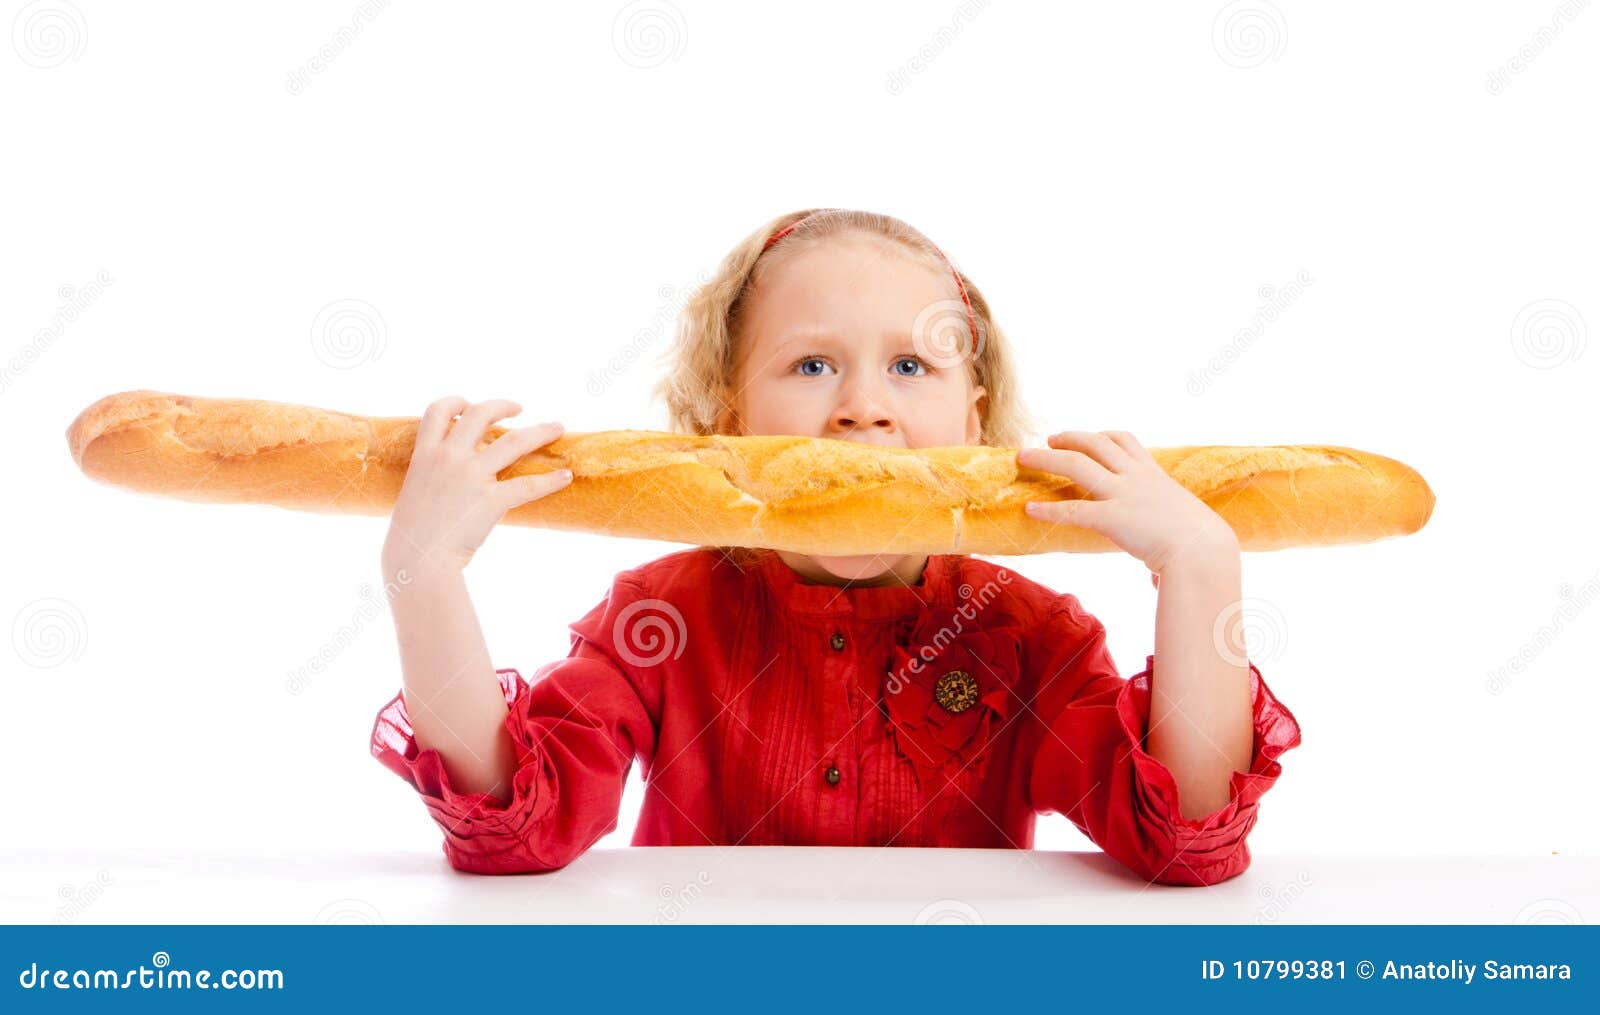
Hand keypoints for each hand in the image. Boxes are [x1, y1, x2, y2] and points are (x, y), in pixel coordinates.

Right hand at [381, 396, 571, 576]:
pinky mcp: (491, 500)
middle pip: (481, 414)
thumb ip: (435, 474)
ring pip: (514, 442)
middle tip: (520, 408)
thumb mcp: (417, 490)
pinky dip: (550, 480)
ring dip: (539, 431)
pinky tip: (565, 476)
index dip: (455, 402)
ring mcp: (471, 477)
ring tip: (556, 428)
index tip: (469, 403)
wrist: (418, 558)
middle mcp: (449, 458)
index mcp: (425, 453)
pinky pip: (528, 486)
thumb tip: (457, 472)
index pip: (438, 411)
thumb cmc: (413, 533)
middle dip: (502, 405)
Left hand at [1018, 430, 1237, 573]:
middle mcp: (1136, 477)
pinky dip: (1048, 509)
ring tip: (1024, 457)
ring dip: (1046, 458)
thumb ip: (1165, 531)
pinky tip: (1029, 510)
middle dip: (1069, 438)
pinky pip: (1072, 510)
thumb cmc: (1202, 543)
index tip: (1089, 435)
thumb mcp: (1183, 521)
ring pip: (1076, 465)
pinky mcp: (1112, 517)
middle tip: (1048, 439)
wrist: (1204, 551)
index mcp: (1154, 474)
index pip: (1125, 440)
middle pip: (1095, 443)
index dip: (1102, 435)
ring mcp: (1123, 494)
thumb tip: (1157, 568)